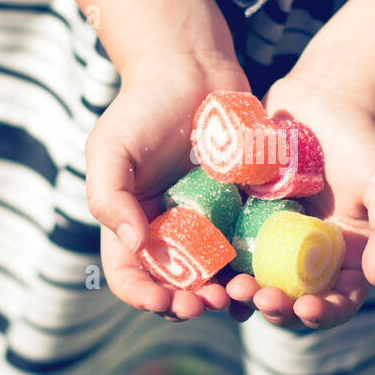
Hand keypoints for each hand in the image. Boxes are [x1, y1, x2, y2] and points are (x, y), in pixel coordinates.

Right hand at [85, 54, 250, 318]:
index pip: (130, 277)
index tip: (163, 300)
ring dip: (227, 294)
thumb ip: (109, 196)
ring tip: (240, 292)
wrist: (193, 70)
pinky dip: (255, 268)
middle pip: (176, 289)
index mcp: (131, 225)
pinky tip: (265, 272)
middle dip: (190, 304)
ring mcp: (208, 226)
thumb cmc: (143, 106)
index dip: (142, 296)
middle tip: (209, 302)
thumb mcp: (109, 147)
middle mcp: (169, 233)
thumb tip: (135, 244)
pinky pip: (250, 250)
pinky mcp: (242, 212)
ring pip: (217, 278)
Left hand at [225, 70, 374, 329]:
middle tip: (260, 297)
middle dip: (275, 308)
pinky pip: (229, 249)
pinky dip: (220, 266)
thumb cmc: (364, 142)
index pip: (336, 302)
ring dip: (244, 296)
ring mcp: (272, 241)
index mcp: (345, 260)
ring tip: (233, 289)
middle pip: (291, 300)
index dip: (321, 314)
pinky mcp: (244, 219)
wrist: (325, 99)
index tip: (306, 306)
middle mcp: (307, 259)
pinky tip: (210, 271)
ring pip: (256, 282)